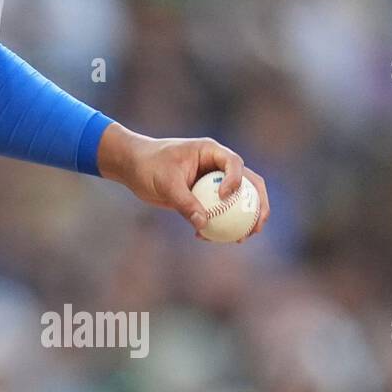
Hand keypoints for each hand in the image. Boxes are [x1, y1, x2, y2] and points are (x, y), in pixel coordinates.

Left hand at [96, 123, 270, 240]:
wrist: (133, 167)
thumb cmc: (148, 165)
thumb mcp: (165, 182)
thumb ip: (184, 202)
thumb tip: (203, 225)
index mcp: (211, 152)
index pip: (234, 163)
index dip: (236, 180)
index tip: (225, 196)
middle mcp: (217, 165)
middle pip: (249, 183)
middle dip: (258, 205)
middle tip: (255, 226)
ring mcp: (213, 181)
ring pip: (238, 201)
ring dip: (243, 220)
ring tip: (241, 239)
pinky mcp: (205, 196)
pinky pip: (218, 212)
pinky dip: (218, 225)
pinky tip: (206, 238)